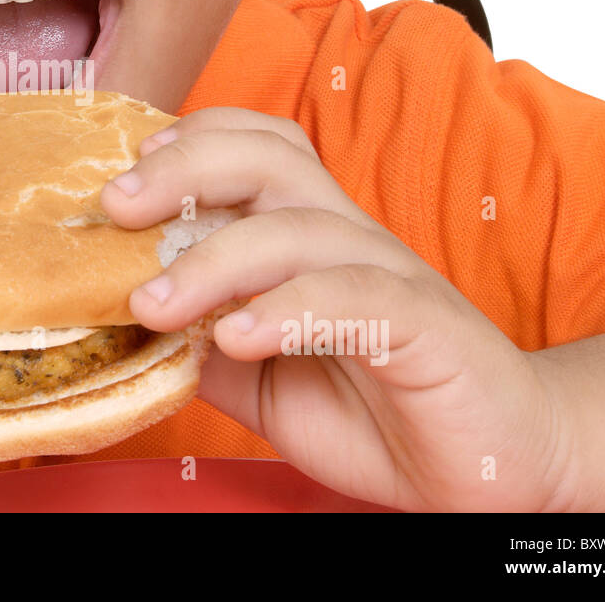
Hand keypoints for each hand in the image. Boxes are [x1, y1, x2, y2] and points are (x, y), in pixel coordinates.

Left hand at [99, 107, 575, 510]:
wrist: (487, 463)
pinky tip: (239, 339)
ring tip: (154, 304)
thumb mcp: (262, 380)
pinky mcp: (425, 326)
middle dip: (185, 169)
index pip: (258, 146)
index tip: (125, 173)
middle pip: (271, 159)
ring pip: (299, 228)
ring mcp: (390, 275)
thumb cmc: (375, 406)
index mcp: (312, 235)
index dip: (191, 141)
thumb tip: (123, 326)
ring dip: (214, 261)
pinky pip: (355, 297)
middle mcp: (350, 237)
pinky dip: (288, 309)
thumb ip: (202, 347)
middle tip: (116, 207)